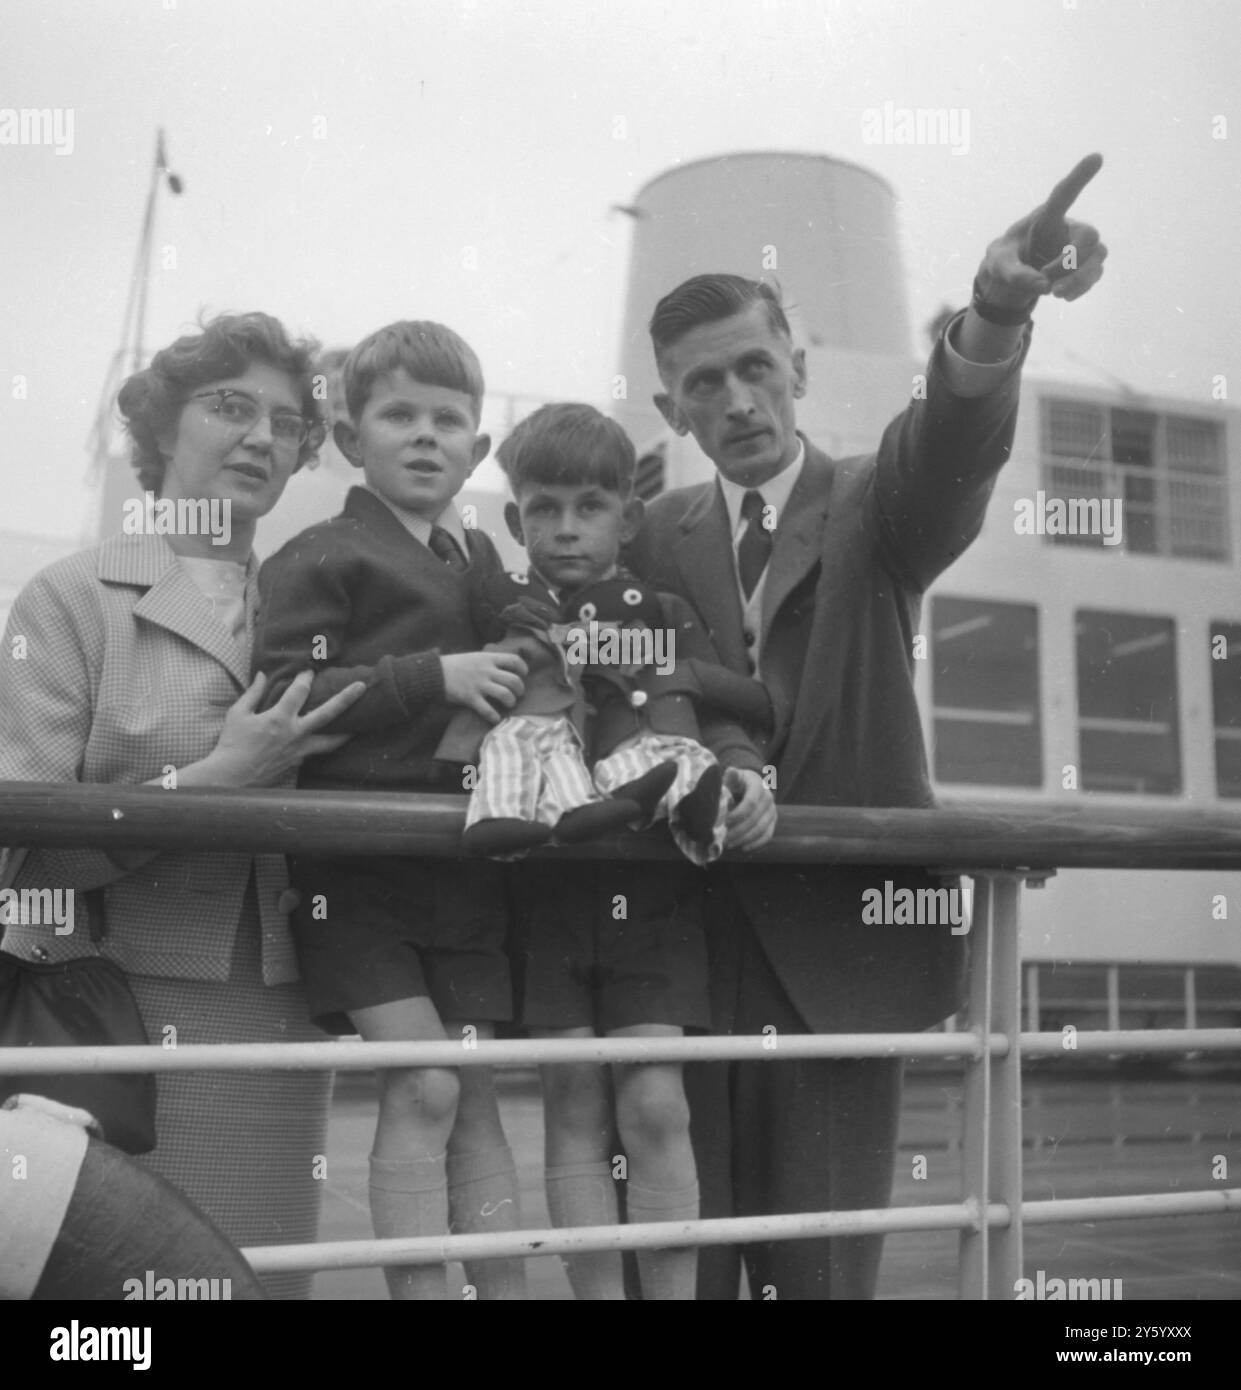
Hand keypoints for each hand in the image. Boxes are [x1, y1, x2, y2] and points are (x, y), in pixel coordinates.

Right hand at [202, 670, 366, 786]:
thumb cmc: (231, 744)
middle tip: (362, 686)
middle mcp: (295, 733)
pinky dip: (329, 744)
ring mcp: (300, 750)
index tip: (309, 670)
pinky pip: (319, 751)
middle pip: (328, 713)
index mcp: (278, 718)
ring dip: (348, 731)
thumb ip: (253, 693)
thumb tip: (263, 675)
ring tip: (363, 724)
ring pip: (332, 741)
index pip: (299, 691)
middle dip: (346, 698)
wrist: (231, 777)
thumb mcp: (238, 714)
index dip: (305, 677)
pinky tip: (335, 739)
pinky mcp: (299, 762)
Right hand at [442, 651, 526, 722]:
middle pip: (514, 680)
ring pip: (505, 694)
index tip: (523, 675)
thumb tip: (506, 669)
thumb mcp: (474, 657)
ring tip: (509, 704)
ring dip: (511, 701)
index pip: (514, 660)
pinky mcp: (470, 698)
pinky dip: (494, 716)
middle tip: (517, 694)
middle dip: (520, 690)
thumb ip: (489, 662)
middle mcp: (486, 671)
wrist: (433, 673)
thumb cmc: (455, 665)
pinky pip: (487, 710)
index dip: (523, 669)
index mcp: (488, 658)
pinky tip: (496, 719)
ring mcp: (478, 684)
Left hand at [723, 767, 776, 851]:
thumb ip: (732, 776)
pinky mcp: (773, 821)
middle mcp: (768, 798)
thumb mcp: (734, 777)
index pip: (750, 803)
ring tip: (730, 844)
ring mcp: (772, 811)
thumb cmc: (738, 782)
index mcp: (757, 786)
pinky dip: (756, 844)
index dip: (738, 814)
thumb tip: (730, 771)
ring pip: (761, 829)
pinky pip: (768, 835)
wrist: (751, 785)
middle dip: (738, 831)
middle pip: (755, 819)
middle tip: (724, 838)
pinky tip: (744, 848)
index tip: (725, 822)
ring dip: (745, 839)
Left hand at [976, 153, 1106, 307]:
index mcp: (1045, 217)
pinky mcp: (1085, 263)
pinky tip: (1063, 294)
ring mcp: (1079, 245)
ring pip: (1097, 257)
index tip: (1096, 157)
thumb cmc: (1004, 260)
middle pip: (1089, 237)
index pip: (1064, 194)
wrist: (1012, 277)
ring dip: (1079, 280)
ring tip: (1054, 293)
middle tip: (1047, 281)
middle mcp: (1067, 226)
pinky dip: (1081, 288)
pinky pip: (1095, 274)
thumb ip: (1016, 275)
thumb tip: (1045, 287)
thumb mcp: (999, 266)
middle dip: (1071, 263)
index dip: (1079, 177)